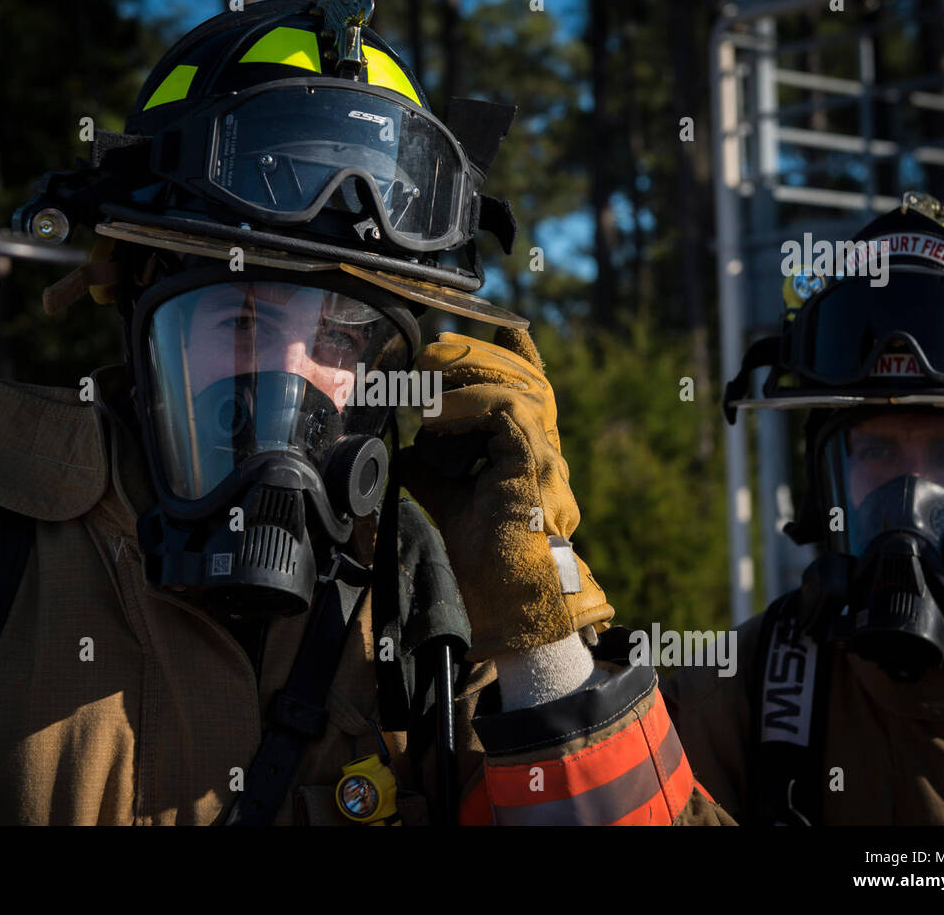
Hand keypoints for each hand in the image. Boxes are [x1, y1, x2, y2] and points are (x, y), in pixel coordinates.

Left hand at [397, 327, 612, 660]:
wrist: (506, 616)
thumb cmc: (481, 573)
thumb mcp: (445, 509)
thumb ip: (431, 476)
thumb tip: (399, 453)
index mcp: (526, 463)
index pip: (528, 392)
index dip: (512, 355)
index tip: (494, 328)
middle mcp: (543, 456)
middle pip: (526, 380)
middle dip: (478, 356)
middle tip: (434, 351)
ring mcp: (544, 462)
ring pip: (520, 386)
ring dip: (470, 371)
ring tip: (428, 373)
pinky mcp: (534, 469)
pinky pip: (507, 411)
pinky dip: (467, 402)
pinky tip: (435, 412)